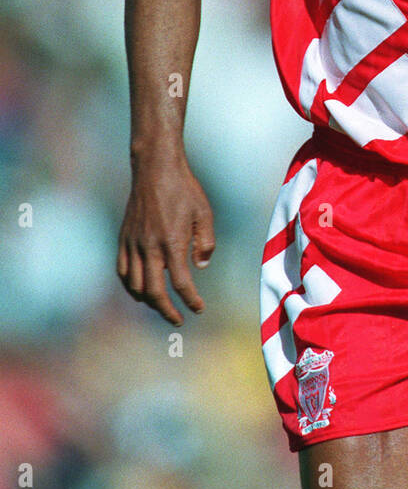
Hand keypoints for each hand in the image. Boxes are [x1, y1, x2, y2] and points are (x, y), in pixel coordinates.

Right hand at [117, 150, 215, 325]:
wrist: (155, 169)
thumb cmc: (184, 190)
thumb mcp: (205, 213)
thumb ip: (205, 243)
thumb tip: (199, 267)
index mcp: (172, 242)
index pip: (181, 283)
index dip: (191, 300)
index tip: (199, 309)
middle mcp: (150, 247)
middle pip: (154, 292)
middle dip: (167, 310)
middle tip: (178, 319)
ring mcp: (133, 243)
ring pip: (135, 285)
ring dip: (149, 301)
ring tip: (162, 306)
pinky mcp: (124, 238)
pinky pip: (123, 270)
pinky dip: (130, 286)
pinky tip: (140, 291)